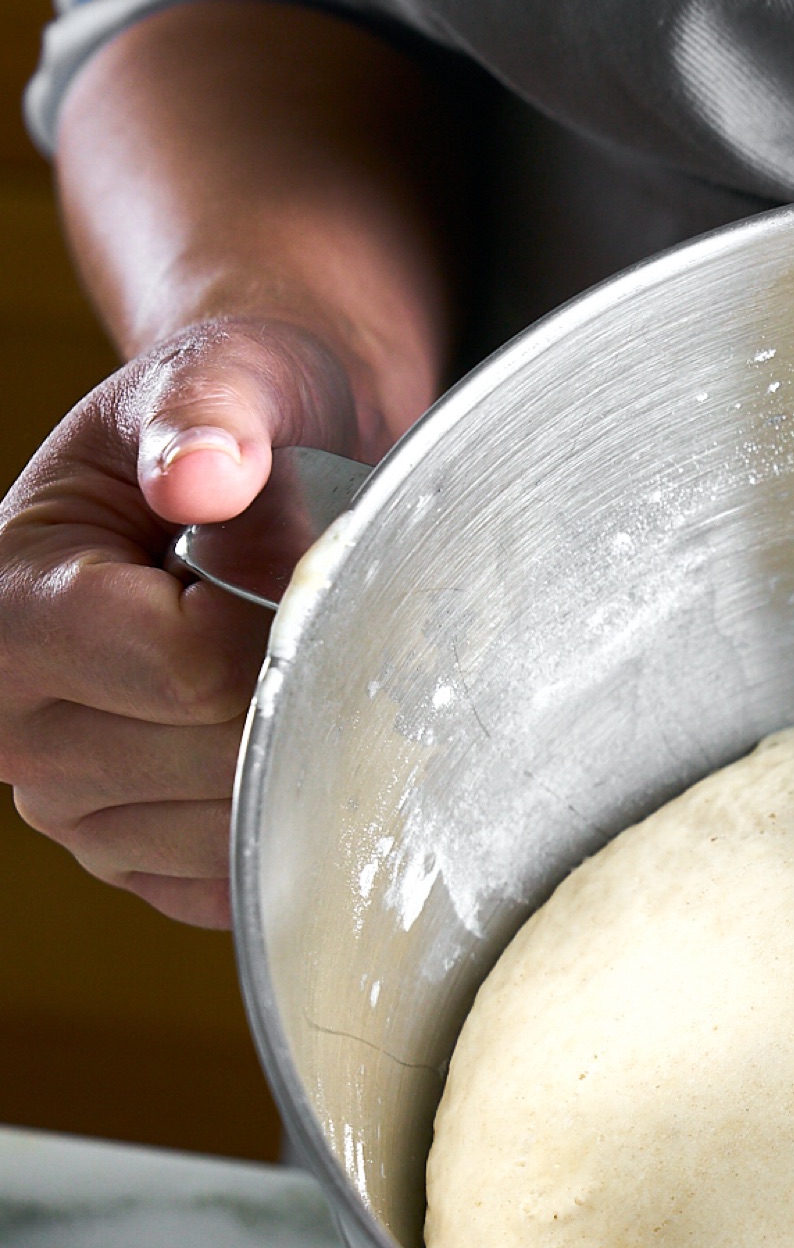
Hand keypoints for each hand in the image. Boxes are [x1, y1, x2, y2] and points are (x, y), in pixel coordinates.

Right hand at [0, 317, 361, 924]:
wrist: (256, 485)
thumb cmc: (243, 426)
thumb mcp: (234, 375)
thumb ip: (216, 409)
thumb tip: (199, 475)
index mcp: (8, 608)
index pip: (192, 668)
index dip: (277, 620)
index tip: (282, 563)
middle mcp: (13, 724)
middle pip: (225, 753)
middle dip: (298, 681)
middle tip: (294, 612)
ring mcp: (73, 810)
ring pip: (246, 822)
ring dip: (308, 744)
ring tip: (280, 663)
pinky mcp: (138, 864)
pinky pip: (248, 871)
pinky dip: (298, 811)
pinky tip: (288, 731)